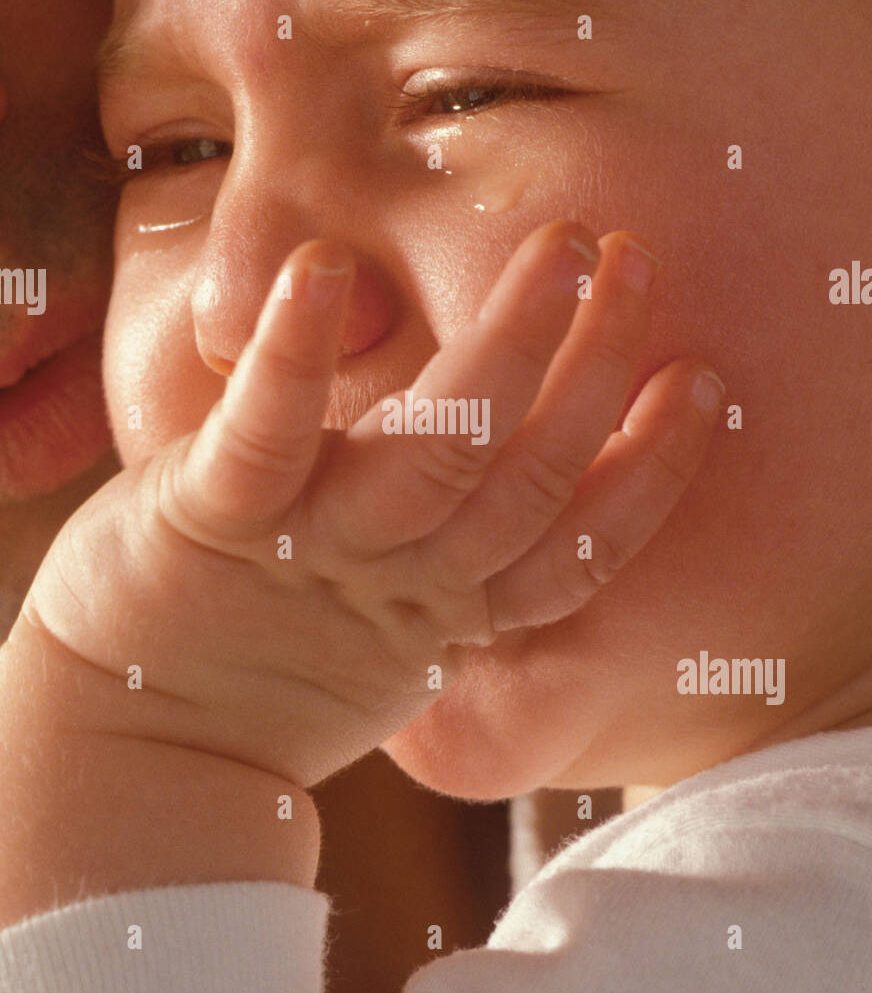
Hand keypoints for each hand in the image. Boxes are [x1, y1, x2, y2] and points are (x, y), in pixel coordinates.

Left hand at [20, 220, 723, 788]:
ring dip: (509, 349)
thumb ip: (436, 536)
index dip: (648, 472)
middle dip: (593, 373)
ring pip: (437, 457)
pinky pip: (265, 434)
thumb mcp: (372, 610)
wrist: (134, 739)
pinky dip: (296, 354)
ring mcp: (314, 549)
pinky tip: (322, 269)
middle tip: (633, 264)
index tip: (698, 381)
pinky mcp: (216, 519)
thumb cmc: (257, 649)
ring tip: (560, 252)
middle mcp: (401, 583)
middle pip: (526, 483)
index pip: (574, 550)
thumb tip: (490, 433)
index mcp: (444, 609)